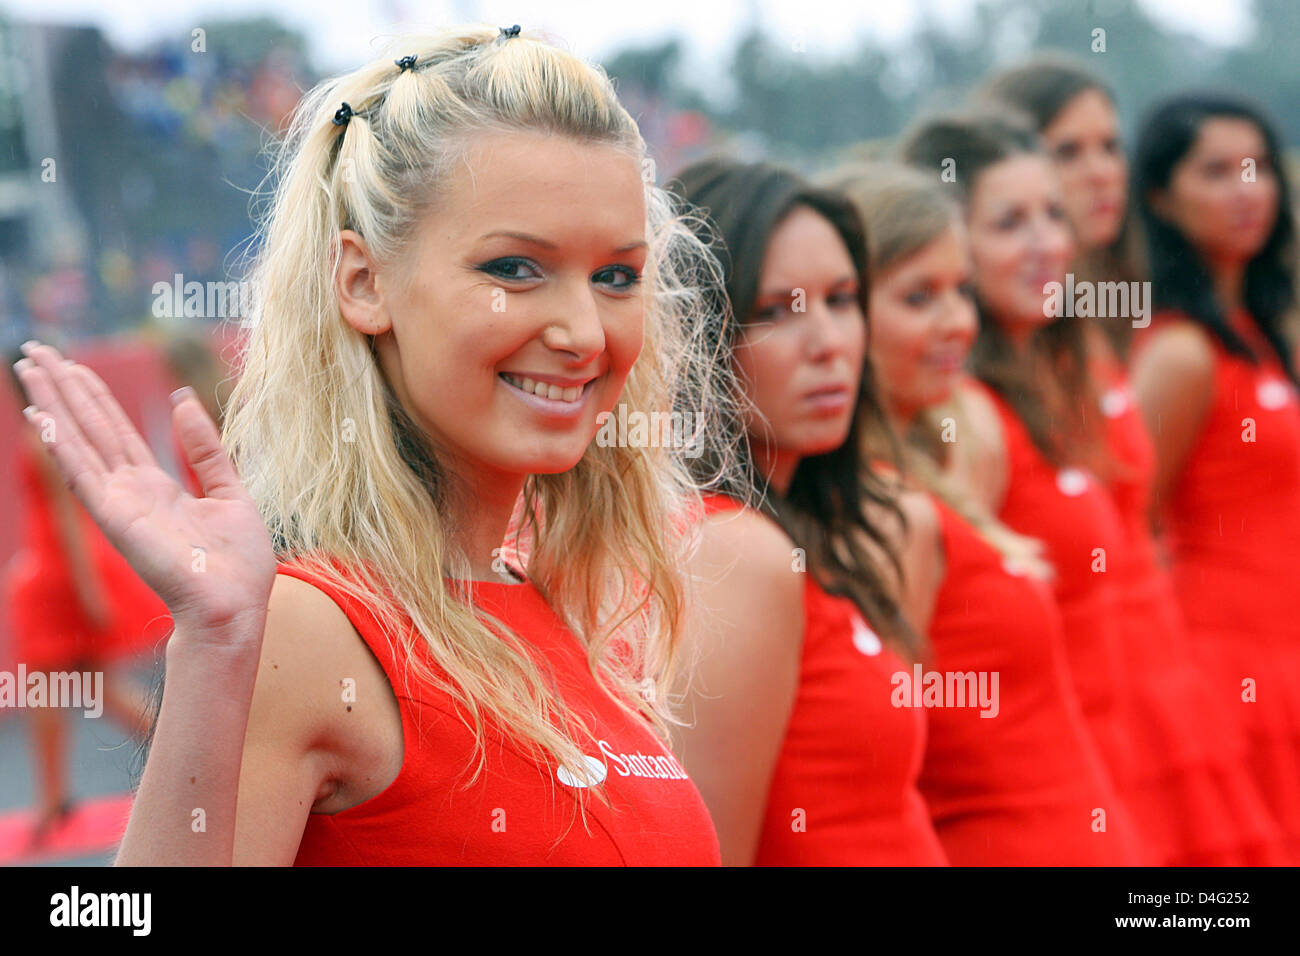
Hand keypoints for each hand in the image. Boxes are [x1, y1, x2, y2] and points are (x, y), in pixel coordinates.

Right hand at [13, 342, 274, 638]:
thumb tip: (185, 400)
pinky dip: (63, 446)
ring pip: (79, 442)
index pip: (115, 431)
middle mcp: (130, 491)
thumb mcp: (230, 492)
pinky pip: (84, 475)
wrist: (235, 605)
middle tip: (35, 350)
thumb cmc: (237, 563)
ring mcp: (119, 504)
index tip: (72, 363)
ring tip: (30, 367)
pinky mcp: (117, 519)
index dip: (93, 396)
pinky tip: (42, 418)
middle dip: (64, 389)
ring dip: (53, 405)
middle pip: (89, 427)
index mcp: (156, 486)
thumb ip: (205, 450)